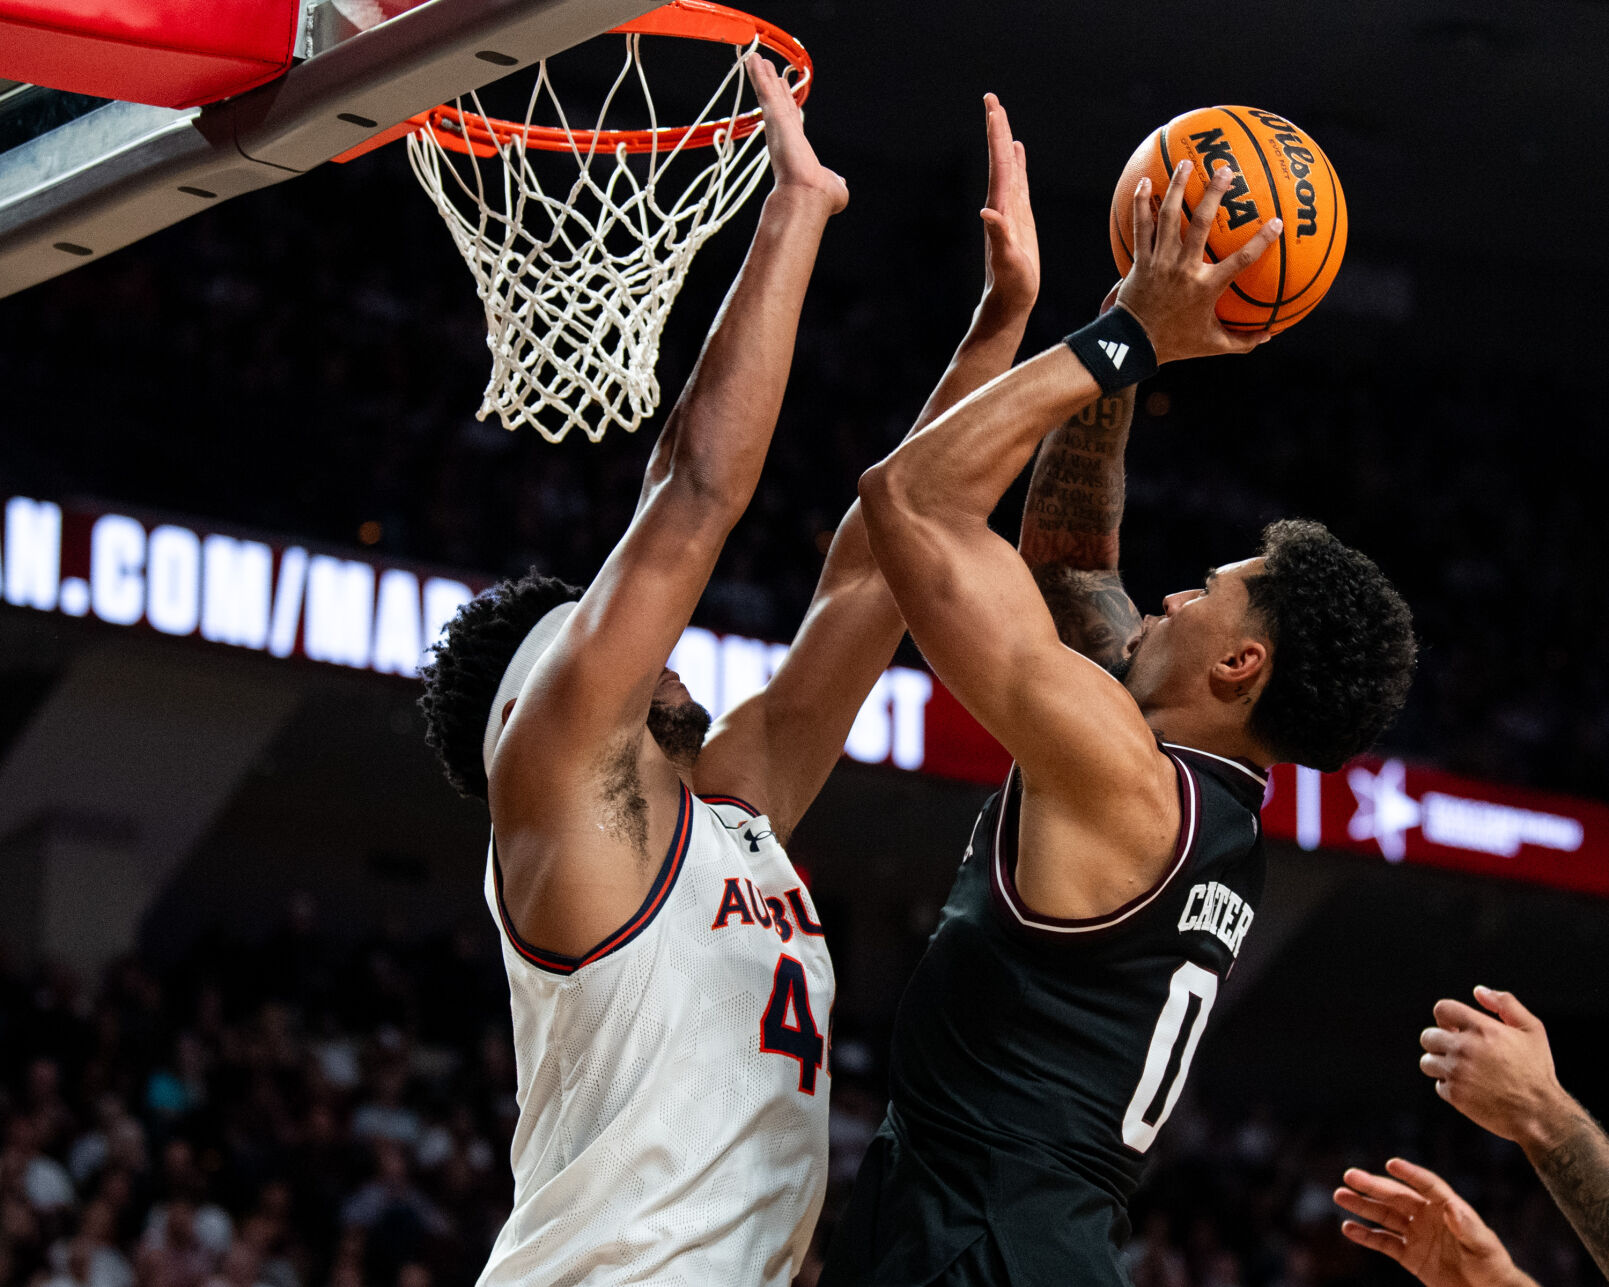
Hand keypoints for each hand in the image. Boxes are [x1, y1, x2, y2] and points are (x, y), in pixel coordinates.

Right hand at [746, 54, 846, 214]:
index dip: (785, 103)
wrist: (809, 197)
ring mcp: (777, 126)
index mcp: (796, 147)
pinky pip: (765, 92)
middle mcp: (784, 135)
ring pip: (768, 94)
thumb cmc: (819, 198)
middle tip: (764, 67)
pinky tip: (754, 60)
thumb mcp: (833, 184)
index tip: (781, 88)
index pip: (790, 119)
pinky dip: (759, 76)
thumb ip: (835, 179)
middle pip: (776, 103)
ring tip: (756, 57)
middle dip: (771, 85)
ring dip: (761, 75)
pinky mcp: (775, 119)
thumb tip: (840, 182)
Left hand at [978, 94, 1038, 317]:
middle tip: (991, 99)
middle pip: (999, 159)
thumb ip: (998, 237)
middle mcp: (1002, 204)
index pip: (999, 165)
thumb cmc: (1011, 286)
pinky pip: (1018, 182)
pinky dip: (1017, 164)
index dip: (996, 136)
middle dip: (996, 129)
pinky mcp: (1019, 218)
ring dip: (1003, 141)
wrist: (1010, 301)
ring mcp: (1010, 210)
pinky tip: (1017, 151)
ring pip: (1008, 167)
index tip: (993, 107)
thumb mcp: (1007, 262)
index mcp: (1000, 208)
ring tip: (1001, 117)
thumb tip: (987, 213)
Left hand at [1113, 160, 1279, 364]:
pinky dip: (1141, 204)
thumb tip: (1272, 335)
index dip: (1260, 241)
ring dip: (1177, 187)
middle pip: (1201, 224)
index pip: (1241, 261)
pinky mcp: (1139, 261)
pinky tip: (1145, 182)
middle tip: (1225, 170)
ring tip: (1185, 164)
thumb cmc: (1175, 344)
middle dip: (1215, 194)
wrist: (1132, 346)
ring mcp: (1160, 262)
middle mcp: (1183, 269)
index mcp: (1206, 287)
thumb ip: (1243, 341)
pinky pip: (1140, 227)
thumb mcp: (1213, 345)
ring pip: (1168, 217)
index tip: (1277, 222)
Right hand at [1335, 1159, 1536, 1286]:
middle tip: (1349, 1176)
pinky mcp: (1410, 1256)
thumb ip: (1467, 1227)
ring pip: (1385, 1216)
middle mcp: (1428, 1217)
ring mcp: (1417, 1235)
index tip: (1391, 1164)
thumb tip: (1452, 1207)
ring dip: (1363, 1206)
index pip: (1426, 1185)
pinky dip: (1366, 1235)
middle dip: (1373, 1186)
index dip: (1410, 1174)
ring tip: (1340, 1195)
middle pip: (1397, 1196)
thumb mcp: (1483, 1247)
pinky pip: (1384, 1242)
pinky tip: (1348, 1228)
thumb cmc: (1492, 1267)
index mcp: (1447, 1208)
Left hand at [1420, 987, 1574, 1149]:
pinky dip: (1451, 1088)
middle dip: (1440, 1043)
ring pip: (1427, 1062)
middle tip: (1459, 1053)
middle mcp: (1465, 1048)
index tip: (1455, 1029)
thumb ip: (1506, 1004)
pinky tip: (1471, 1089)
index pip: (1442, 1009)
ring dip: (1441, 1065)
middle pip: (1427, 1037)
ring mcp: (1457, 1072)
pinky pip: (1439, 1085)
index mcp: (1483, 1028)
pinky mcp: (1455, 1095)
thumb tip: (1478, 991)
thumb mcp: (1532, 1030)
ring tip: (1463, 1072)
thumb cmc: (1537, 1070)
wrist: (1540, 1113)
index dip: (1446, 1018)